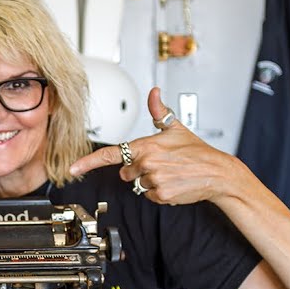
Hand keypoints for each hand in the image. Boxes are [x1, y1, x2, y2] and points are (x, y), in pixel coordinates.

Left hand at [70, 87, 241, 205]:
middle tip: (161, 164)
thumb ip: (159, 111)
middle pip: (126, 173)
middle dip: (138, 170)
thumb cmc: (197, 151)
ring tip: (170, 173)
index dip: (88, 162)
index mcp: (146, 145)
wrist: (217, 172)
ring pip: (138, 185)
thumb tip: (154, 92)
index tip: (72, 168)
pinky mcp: (161, 195)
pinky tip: (173, 183)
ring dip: (150, 181)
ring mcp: (153, 180)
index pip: (111, 154)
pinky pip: (149, 196)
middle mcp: (146, 163)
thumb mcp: (176, 128)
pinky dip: (159, 192)